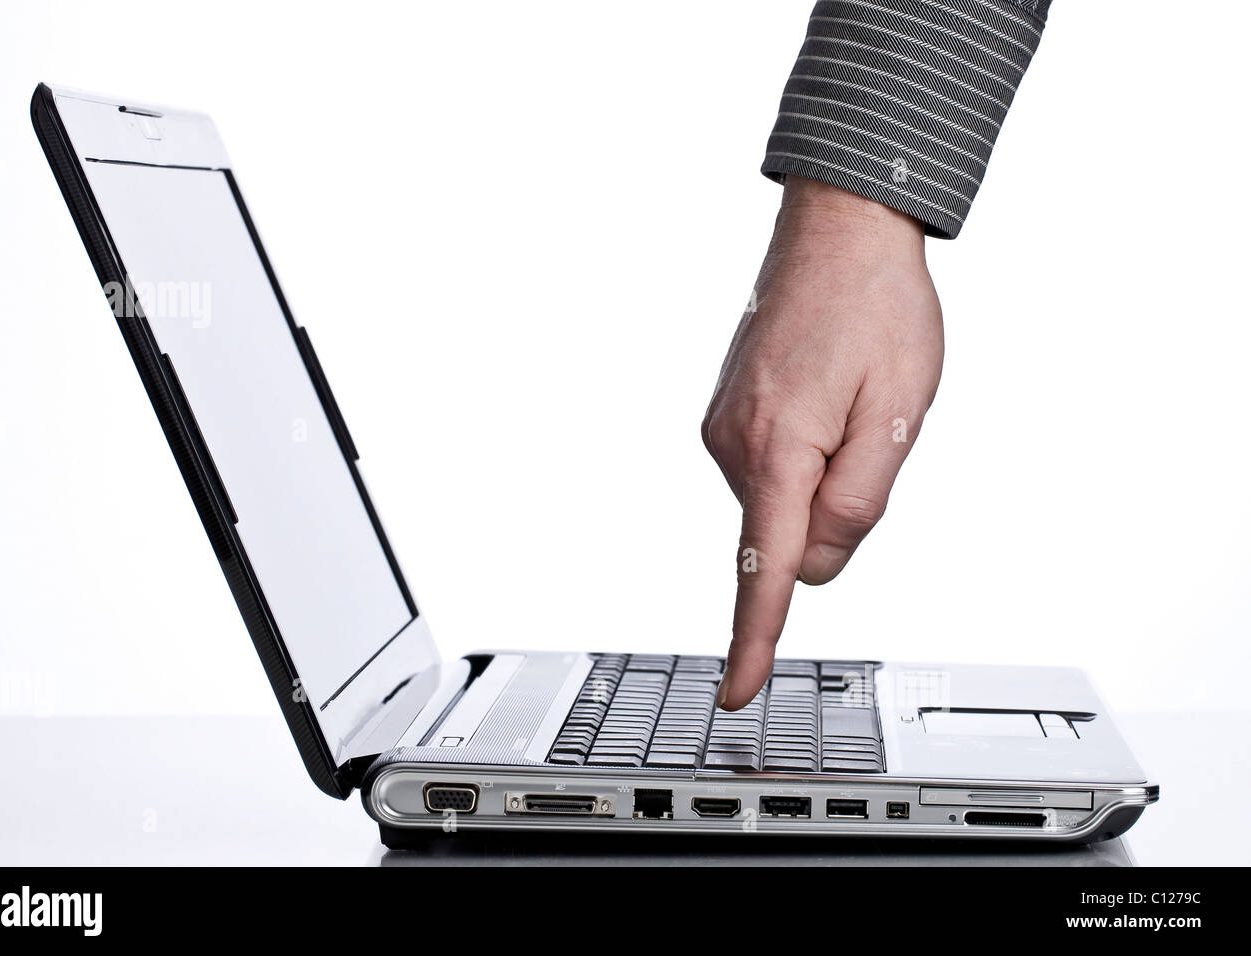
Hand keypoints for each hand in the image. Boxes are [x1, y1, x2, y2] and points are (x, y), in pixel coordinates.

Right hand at [703, 177, 943, 709]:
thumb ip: (859, 505)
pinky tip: (822, 400)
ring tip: (847, 401)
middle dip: (837, 511)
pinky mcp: (724, 420)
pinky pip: (772, 475)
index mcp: (778, 447)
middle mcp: (733, 444)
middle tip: (871, 430)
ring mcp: (722, 430)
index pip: (766, 568)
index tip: (737, 688)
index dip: (756, 636)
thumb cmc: (877, 309)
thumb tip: (819, 563)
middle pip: (791, 536)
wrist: (837, 233)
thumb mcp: (900, 415)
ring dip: (822, 477)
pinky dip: (804, 459)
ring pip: (783, 506)